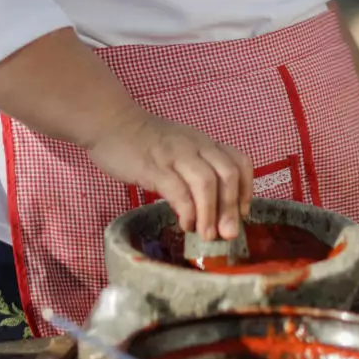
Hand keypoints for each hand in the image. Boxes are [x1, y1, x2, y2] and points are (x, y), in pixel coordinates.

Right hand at [86, 107, 252, 240]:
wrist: (112, 123)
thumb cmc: (146, 142)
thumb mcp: (180, 148)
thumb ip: (196, 169)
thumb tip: (214, 207)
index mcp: (204, 143)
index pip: (239, 162)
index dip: (246, 190)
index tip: (243, 213)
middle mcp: (195, 146)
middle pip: (227, 174)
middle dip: (232, 207)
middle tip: (229, 234)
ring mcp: (175, 156)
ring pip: (206, 183)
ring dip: (210, 213)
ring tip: (207, 235)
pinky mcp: (153, 167)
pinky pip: (178, 190)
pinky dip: (187, 211)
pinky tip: (185, 224)